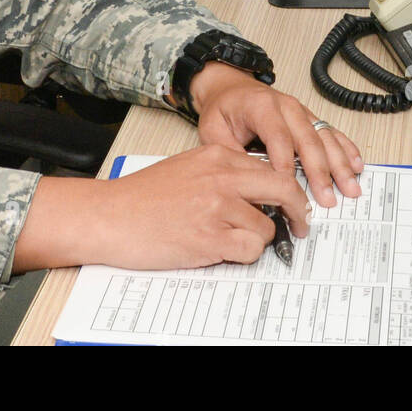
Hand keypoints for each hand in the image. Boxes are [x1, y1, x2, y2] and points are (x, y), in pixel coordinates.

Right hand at [13, 145, 309, 272]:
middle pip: (283, 189)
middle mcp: (222, 177)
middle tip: (301, 224)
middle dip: (298, 209)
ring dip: (257, 239)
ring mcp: (217, 207)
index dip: (287, 188)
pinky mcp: (210, 238)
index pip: (271, 168)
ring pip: (267, 227)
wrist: (110, 216)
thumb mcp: (187, 167)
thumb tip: (257, 189)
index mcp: (217, 156)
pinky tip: (222, 250)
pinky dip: (244, 255)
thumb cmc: (142, 196)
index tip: (292, 202)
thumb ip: (222, 172)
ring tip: (232, 240)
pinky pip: (251, 250)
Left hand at [189, 64, 363, 206]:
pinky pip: (331, 132)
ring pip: (324, 137)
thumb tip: (248, 184)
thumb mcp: (213, 131)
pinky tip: (357, 165)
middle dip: (319, 171)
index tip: (290, 190)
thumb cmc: (222, 110)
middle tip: (326, 199)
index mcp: (261, 107)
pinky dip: (346, 149)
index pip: (277, 138)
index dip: (285, 165)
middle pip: (307, 140)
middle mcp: (286, 106)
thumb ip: (230, 156)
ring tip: (350, 187)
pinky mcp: (309, 118)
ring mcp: (301, 111)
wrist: (228, 87)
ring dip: (339, 164)